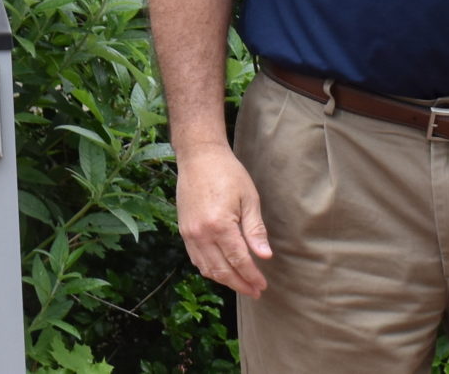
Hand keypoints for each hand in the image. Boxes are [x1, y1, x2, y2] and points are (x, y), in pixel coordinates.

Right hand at [175, 143, 272, 297]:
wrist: (199, 156)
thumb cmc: (227, 173)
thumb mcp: (249, 198)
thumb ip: (255, 230)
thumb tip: (265, 256)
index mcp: (220, 225)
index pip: (239, 260)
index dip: (251, 276)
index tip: (262, 286)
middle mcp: (201, 233)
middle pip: (221, 269)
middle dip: (239, 283)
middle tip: (254, 291)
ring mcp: (189, 233)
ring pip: (206, 268)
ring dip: (224, 280)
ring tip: (240, 284)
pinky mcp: (183, 230)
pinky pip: (195, 258)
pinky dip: (209, 269)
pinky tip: (221, 270)